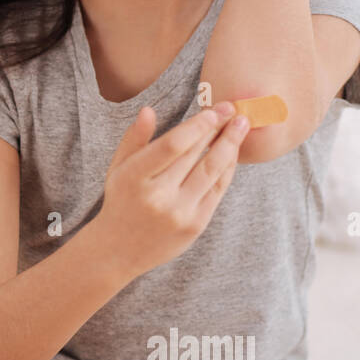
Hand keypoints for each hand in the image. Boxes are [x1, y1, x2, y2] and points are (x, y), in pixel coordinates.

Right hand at [95, 102, 248, 278]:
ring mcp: (179, 212)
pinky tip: (233, 152)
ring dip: (230, 145)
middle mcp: (158, 196)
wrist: (119, 250)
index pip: (173, 145)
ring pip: (212, 171)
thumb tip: (149, 110)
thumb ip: (134, 138)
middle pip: (195, 156)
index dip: (197, 126)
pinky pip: (217, 190)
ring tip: (241, 125)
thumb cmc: (121, 201)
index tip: (214, 111)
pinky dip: (227, 169)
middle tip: (233, 109)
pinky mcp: (195, 225)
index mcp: (135, 178)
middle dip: (218, 129)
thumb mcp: (117, 168)